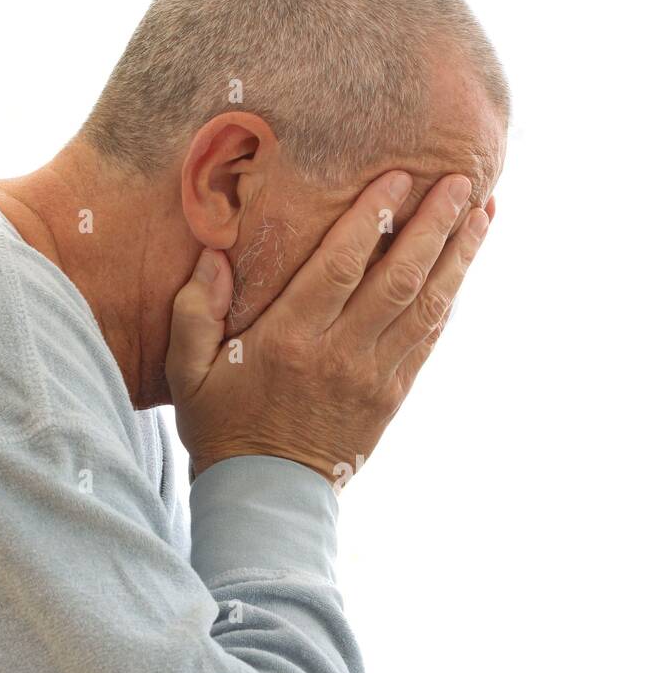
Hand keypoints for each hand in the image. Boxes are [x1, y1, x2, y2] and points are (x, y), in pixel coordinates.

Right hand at [166, 171, 490, 485]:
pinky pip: (427, 339)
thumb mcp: (187, 371)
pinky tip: (464, 266)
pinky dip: (449, 300)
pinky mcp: (392, 395)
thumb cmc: (222, 426)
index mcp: (290, 339)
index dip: (373, 218)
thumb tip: (212, 256)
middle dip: (433, 225)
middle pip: (399, 278)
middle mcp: (340, 353)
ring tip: (484, 212)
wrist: (267, 495)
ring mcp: (373, 376)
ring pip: (426, 306)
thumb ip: (193, 311)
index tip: (397, 177)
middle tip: (459, 180)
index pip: (341, 266)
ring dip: (459, 257)